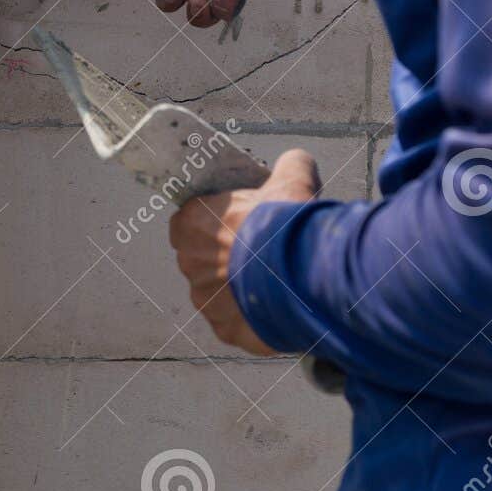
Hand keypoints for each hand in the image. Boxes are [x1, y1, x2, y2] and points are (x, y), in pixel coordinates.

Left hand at [170, 150, 320, 354]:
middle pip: (203, 258)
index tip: (239, 223)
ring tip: (272, 282)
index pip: (189, 221)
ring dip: (238, 288)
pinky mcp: (225, 329)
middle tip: (259, 252)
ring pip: (218, 292)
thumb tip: (295, 161)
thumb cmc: (286, 223)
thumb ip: (288, 165)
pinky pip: (236, 321)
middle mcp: (189, 262)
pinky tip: (275, 307)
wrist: (302, 274)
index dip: (214, 222)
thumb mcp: (292, 178)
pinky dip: (252, 316)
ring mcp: (205, 300)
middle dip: (226, 256)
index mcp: (191, 223)